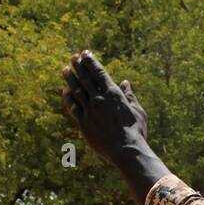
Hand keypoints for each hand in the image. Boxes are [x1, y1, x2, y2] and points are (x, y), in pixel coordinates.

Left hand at [62, 50, 148, 165]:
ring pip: (76, 91)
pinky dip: (69, 98)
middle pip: (85, 78)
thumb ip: (130, 96)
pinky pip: (73, 107)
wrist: (126, 151)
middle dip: (78, 66)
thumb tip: (125, 83)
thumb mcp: (138, 111)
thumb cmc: (136, 131)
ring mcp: (90, 111)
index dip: (91, 61)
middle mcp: (100, 100)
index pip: (99, 72)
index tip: (85, 53)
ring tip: (65, 70)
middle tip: (73, 58)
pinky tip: (66, 92)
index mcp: (114, 94)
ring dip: (70, 79)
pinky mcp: (84, 124)